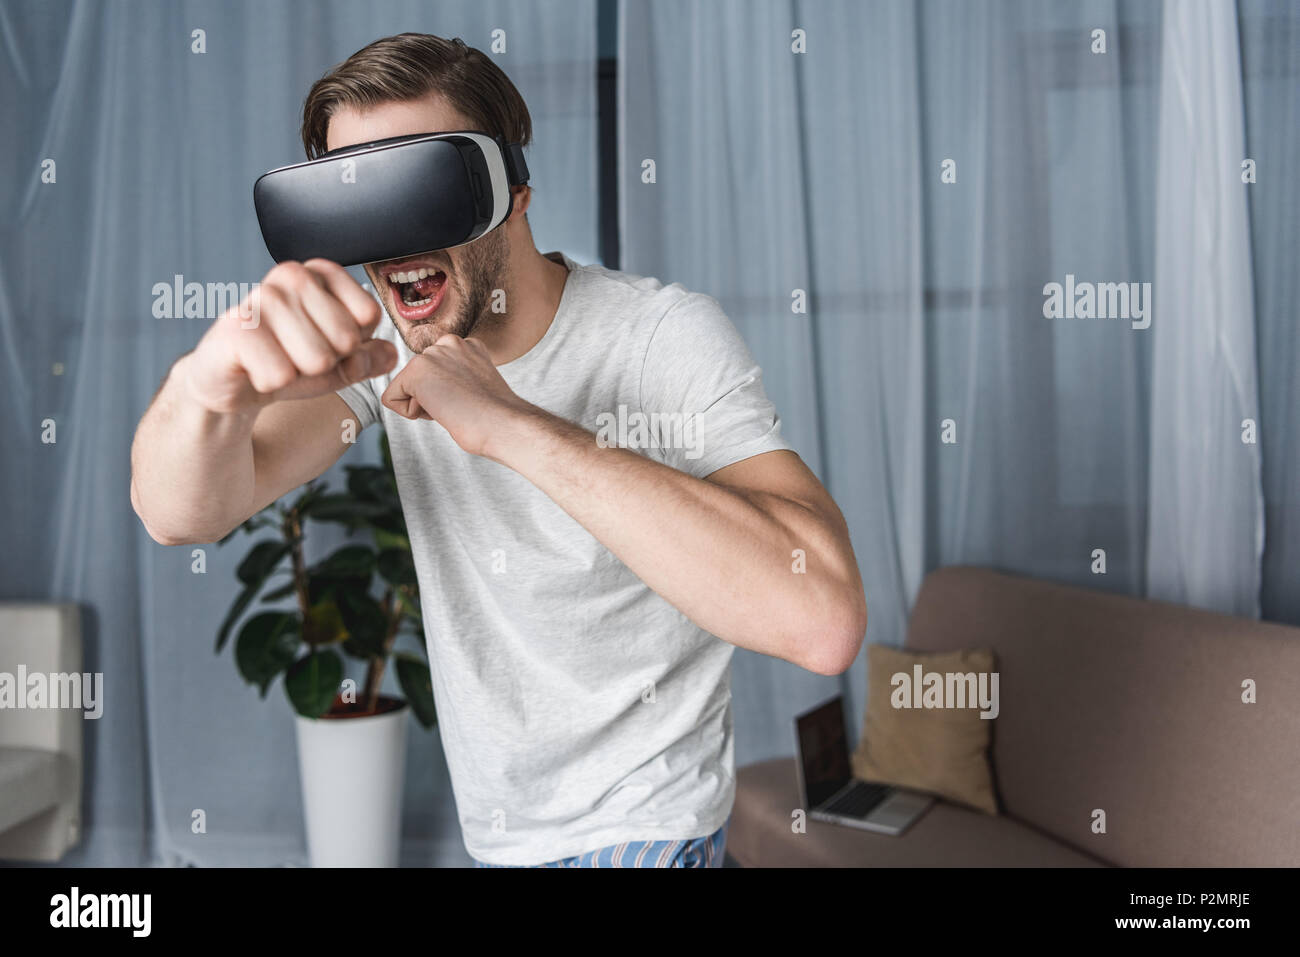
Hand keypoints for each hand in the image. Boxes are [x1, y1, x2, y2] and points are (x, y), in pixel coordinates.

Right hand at [182, 259, 397, 413]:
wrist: (231, 382)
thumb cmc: (286, 362)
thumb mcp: (337, 364)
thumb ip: (368, 358)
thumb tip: (390, 353)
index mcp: (320, 274)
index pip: (369, 314)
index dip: (353, 343)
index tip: (324, 341)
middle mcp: (291, 274)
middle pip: (346, 339)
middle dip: (327, 363)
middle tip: (295, 356)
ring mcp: (260, 297)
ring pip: (317, 359)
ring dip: (298, 375)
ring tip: (275, 362)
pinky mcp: (235, 326)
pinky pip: (282, 374)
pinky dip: (272, 384)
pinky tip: (254, 369)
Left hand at [380, 334, 536, 457]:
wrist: (503, 425)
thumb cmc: (497, 419)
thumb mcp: (476, 387)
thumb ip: (456, 378)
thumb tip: (437, 390)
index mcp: (467, 345)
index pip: (435, 372)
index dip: (448, 395)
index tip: (471, 401)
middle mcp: (449, 342)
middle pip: (418, 379)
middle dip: (434, 397)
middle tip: (463, 405)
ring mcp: (432, 354)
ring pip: (406, 389)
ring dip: (426, 406)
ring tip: (455, 407)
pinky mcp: (416, 370)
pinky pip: (392, 400)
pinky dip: (412, 414)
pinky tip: (441, 410)